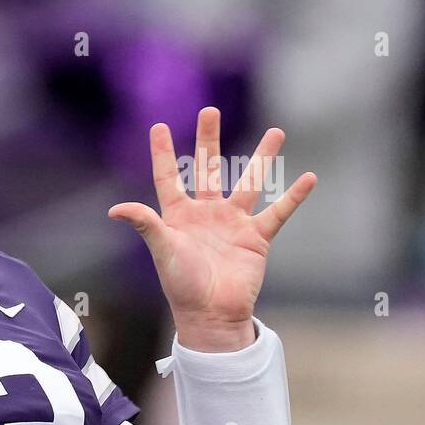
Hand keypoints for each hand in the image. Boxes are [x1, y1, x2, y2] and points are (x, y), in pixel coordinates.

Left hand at [108, 107, 316, 350]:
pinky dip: (294, 196)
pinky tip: (309, 178)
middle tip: (210, 110)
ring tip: (277, 132)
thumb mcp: (162, 249)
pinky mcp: (256, 237)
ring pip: (249, 182)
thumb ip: (145, 224)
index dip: (162, 152)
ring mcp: (232, 223)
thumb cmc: (181, 284)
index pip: (168, 176)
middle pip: (208, 168)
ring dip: (263, 157)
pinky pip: (278, 212)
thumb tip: (115, 209)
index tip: (159, 125)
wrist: (211, 314)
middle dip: (208, 140)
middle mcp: (206, 213)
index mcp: (178, 215)